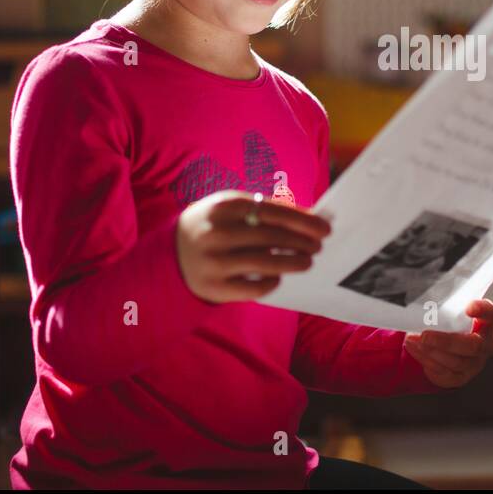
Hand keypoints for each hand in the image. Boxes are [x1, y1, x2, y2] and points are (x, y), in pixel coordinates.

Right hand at [175, 191, 329, 302]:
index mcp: (223, 206)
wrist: (169, 253)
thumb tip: (306, 218)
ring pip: (264, 263)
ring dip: (292, 262)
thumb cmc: (212, 226)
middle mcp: (217, 232)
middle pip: (271, 237)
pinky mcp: (213, 287)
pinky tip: (278, 277)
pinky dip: (270, 282)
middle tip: (318, 246)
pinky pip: (251, 287)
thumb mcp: (229, 209)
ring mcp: (214, 261)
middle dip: (300, 242)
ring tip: (307, 261)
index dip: (302, 220)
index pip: (272, 211)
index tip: (323, 227)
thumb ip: (262, 210)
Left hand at [403, 299, 492, 388]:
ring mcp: (473, 364)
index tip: (468, 307)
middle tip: (425, 335)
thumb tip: (419, 298)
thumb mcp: (451, 316)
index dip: (481, 310)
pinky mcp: (459, 378)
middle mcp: (484, 345)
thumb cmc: (451, 328)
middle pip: (472, 346)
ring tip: (413, 340)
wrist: (451, 353)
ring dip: (431, 351)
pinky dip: (425, 359)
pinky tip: (414, 348)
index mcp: (484, 324)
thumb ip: (444, 307)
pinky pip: (442, 371)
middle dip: (446, 341)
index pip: (489, 313)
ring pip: (455, 361)